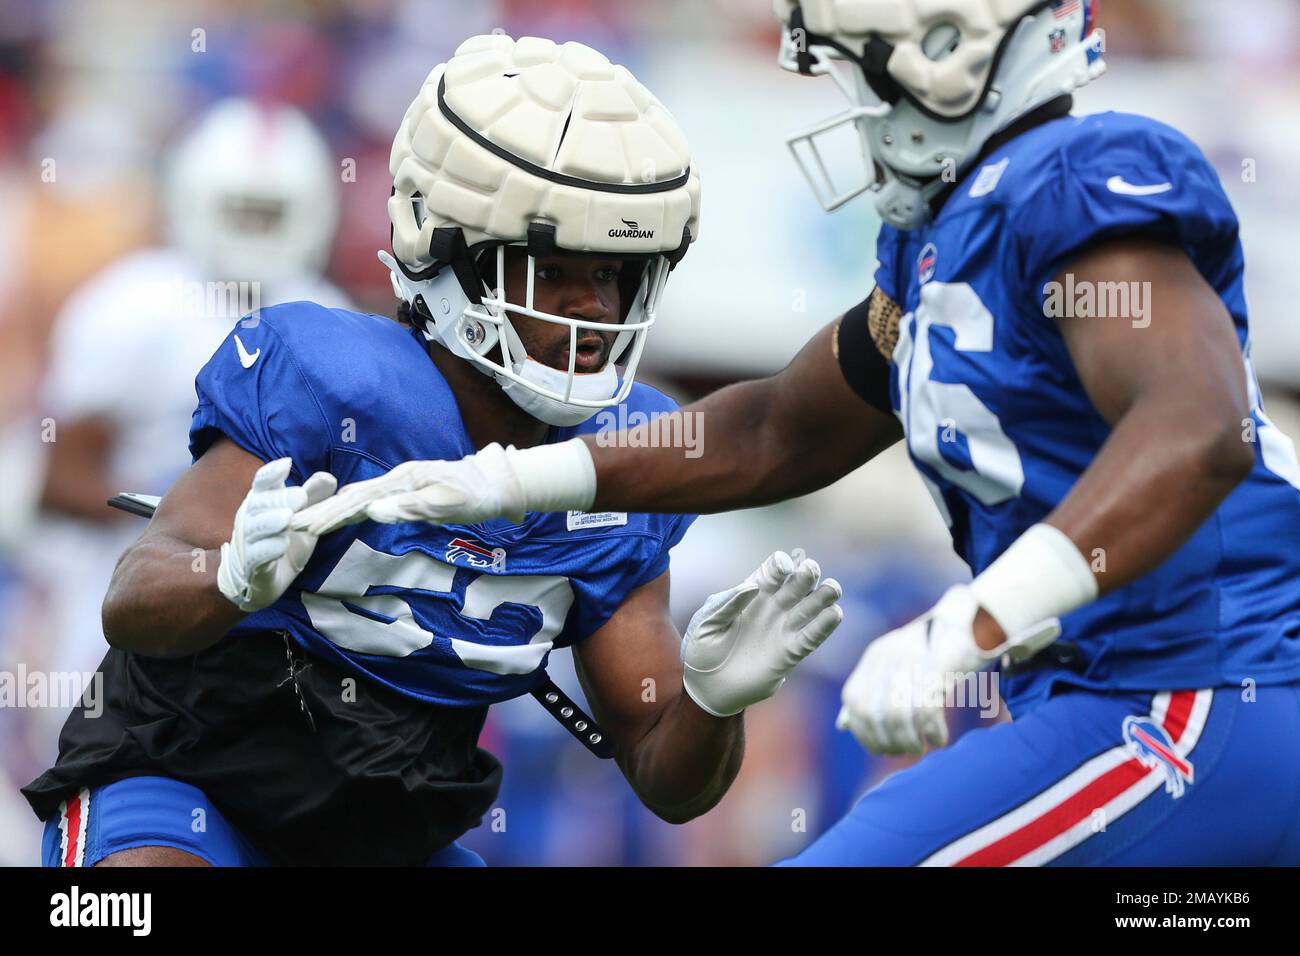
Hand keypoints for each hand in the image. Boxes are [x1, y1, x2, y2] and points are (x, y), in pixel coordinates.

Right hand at [217, 458, 337, 612]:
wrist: (259, 581)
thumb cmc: (280, 541)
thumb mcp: (301, 518)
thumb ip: (313, 498)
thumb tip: (328, 477)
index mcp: (261, 503)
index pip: (262, 483)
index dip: (272, 472)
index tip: (287, 464)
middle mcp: (250, 519)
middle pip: (259, 503)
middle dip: (279, 498)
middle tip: (301, 496)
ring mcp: (248, 542)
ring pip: (255, 528)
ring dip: (270, 522)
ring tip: (286, 518)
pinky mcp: (253, 566)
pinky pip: (257, 556)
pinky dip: (268, 549)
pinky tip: (281, 545)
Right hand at [290, 443, 525, 535]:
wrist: (497, 483)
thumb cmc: (476, 495)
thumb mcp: (447, 504)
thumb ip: (410, 508)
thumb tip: (372, 511)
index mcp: (403, 481)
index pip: (359, 500)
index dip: (331, 514)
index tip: (305, 527)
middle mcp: (398, 479)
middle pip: (353, 497)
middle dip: (323, 512)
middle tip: (293, 526)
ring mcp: (402, 484)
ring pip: (360, 497)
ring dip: (334, 510)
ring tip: (308, 521)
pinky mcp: (408, 490)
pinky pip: (373, 499)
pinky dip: (352, 507)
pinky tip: (343, 511)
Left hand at [682, 549, 843, 717]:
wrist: (707, 688)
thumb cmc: (702, 651)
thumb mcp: (706, 623)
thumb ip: (726, 603)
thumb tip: (752, 587)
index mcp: (752, 593)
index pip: (774, 570)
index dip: (781, 564)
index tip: (784, 567)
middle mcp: (773, 607)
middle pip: (798, 583)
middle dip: (807, 573)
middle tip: (810, 571)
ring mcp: (783, 629)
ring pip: (812, 606)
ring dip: (824, 595)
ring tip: (832, 588)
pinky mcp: (790, 654)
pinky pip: (812, 637)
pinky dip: (824, 625)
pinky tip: (834, 613)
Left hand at [836, 585, 1059, 754]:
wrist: (975, 621)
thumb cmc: (936, 652)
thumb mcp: (898, 668)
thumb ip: (870, 694)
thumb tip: (843, 725)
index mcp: (876, 655)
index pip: (853, 699)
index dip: (863, 730)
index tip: (881, 748)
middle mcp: (889, 655)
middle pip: (872, 711)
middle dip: (885, 741)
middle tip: (903, 751)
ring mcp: (912, 659)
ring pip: (896, 715)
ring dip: (908, 740)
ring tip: (920, 748)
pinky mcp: (938, 667)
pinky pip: (926, 710)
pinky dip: (932, 732)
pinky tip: (939, 740)